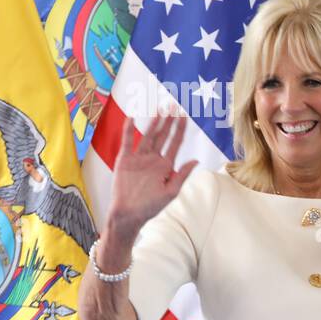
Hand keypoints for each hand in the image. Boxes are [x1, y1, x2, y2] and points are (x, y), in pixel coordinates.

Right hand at [108, 110, 197, 237]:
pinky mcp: (125, 159)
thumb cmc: (151, 206)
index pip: (175, 143)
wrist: (129, 214)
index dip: (180, 129)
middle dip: (169, 121)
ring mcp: (139, 158)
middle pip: (163, 135)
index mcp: (166, 165)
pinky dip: (130, 130)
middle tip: (173, 105)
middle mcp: (153, 158)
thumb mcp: (171, 192)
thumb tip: (196, 160)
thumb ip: (182, 175)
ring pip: (148, 135)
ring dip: (154, 122)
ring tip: (160, 109)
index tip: (185, 116)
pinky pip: (128, 141)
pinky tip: (133, 118)